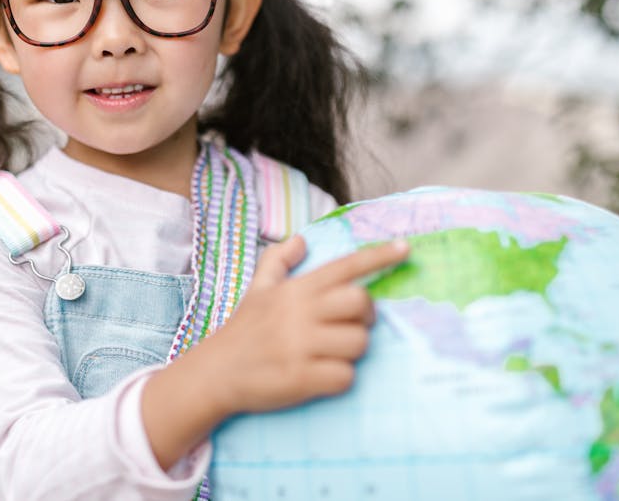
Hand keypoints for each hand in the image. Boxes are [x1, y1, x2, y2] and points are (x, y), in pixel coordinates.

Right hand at [200, 235, 409, 415]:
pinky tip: (320, 377)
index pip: (345, 266)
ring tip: (328, 355)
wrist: (213, 373)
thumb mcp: (257, 289)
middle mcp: (300, 312)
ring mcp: (301, 345)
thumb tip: (302, 239)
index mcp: (296, 290)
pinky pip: (345, 376)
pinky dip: (339, 379)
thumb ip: (279, 260)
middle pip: (362, 303)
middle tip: (352, 325)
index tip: (405, 249)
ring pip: (359, 343)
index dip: (379, 256)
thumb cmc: (242, 331)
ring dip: (351, 352)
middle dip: (366, 317)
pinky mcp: (301, 377)